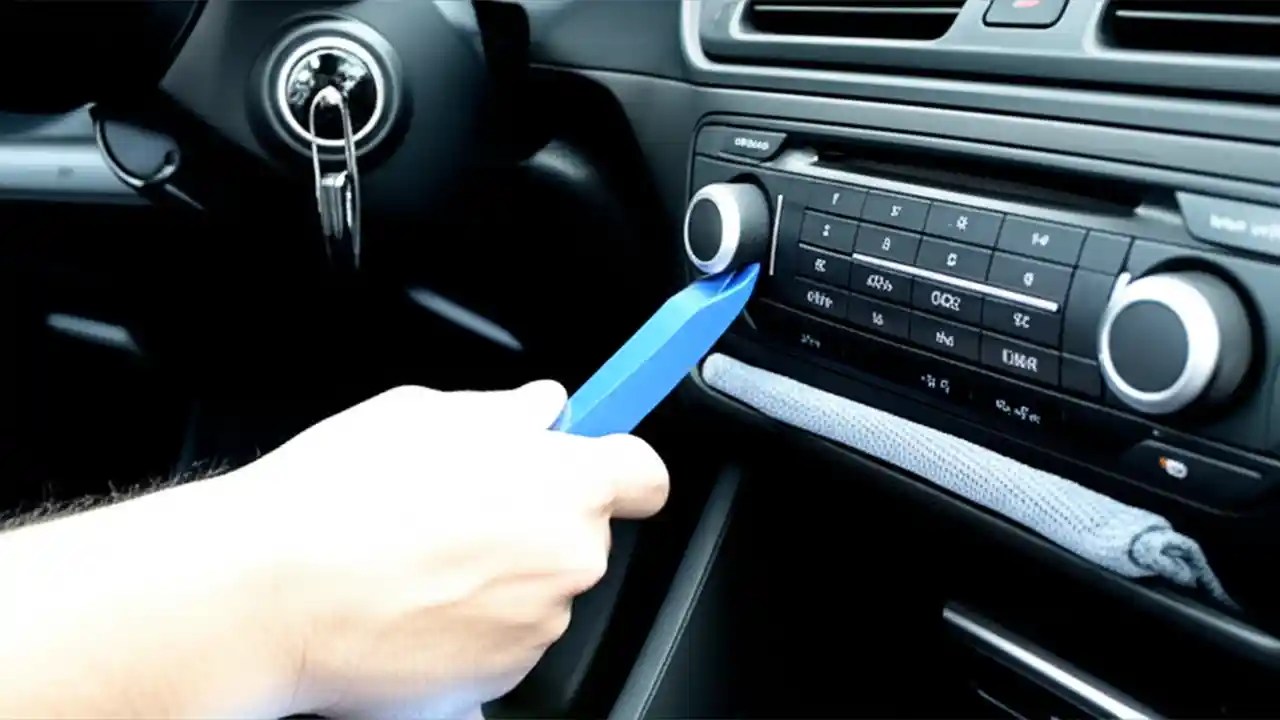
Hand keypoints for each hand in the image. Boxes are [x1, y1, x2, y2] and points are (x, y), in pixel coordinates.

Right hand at [237, 381, 669, 717]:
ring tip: (422, 554)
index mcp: (566, 482)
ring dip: (503, 570)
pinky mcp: (502, 675)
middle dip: (539, 515)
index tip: (600, 464)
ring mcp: (538, 622)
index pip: (644, 473)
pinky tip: (416, 597)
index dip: (619, 465)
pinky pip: (507, 634)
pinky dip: (476, 620)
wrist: (273, 594)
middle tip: (466, 504)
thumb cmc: (342, 497)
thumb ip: (504, 413)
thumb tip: (540, 410)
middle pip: (584, 530)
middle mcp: (569, 557)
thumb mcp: (425, 414)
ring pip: (541, 584)